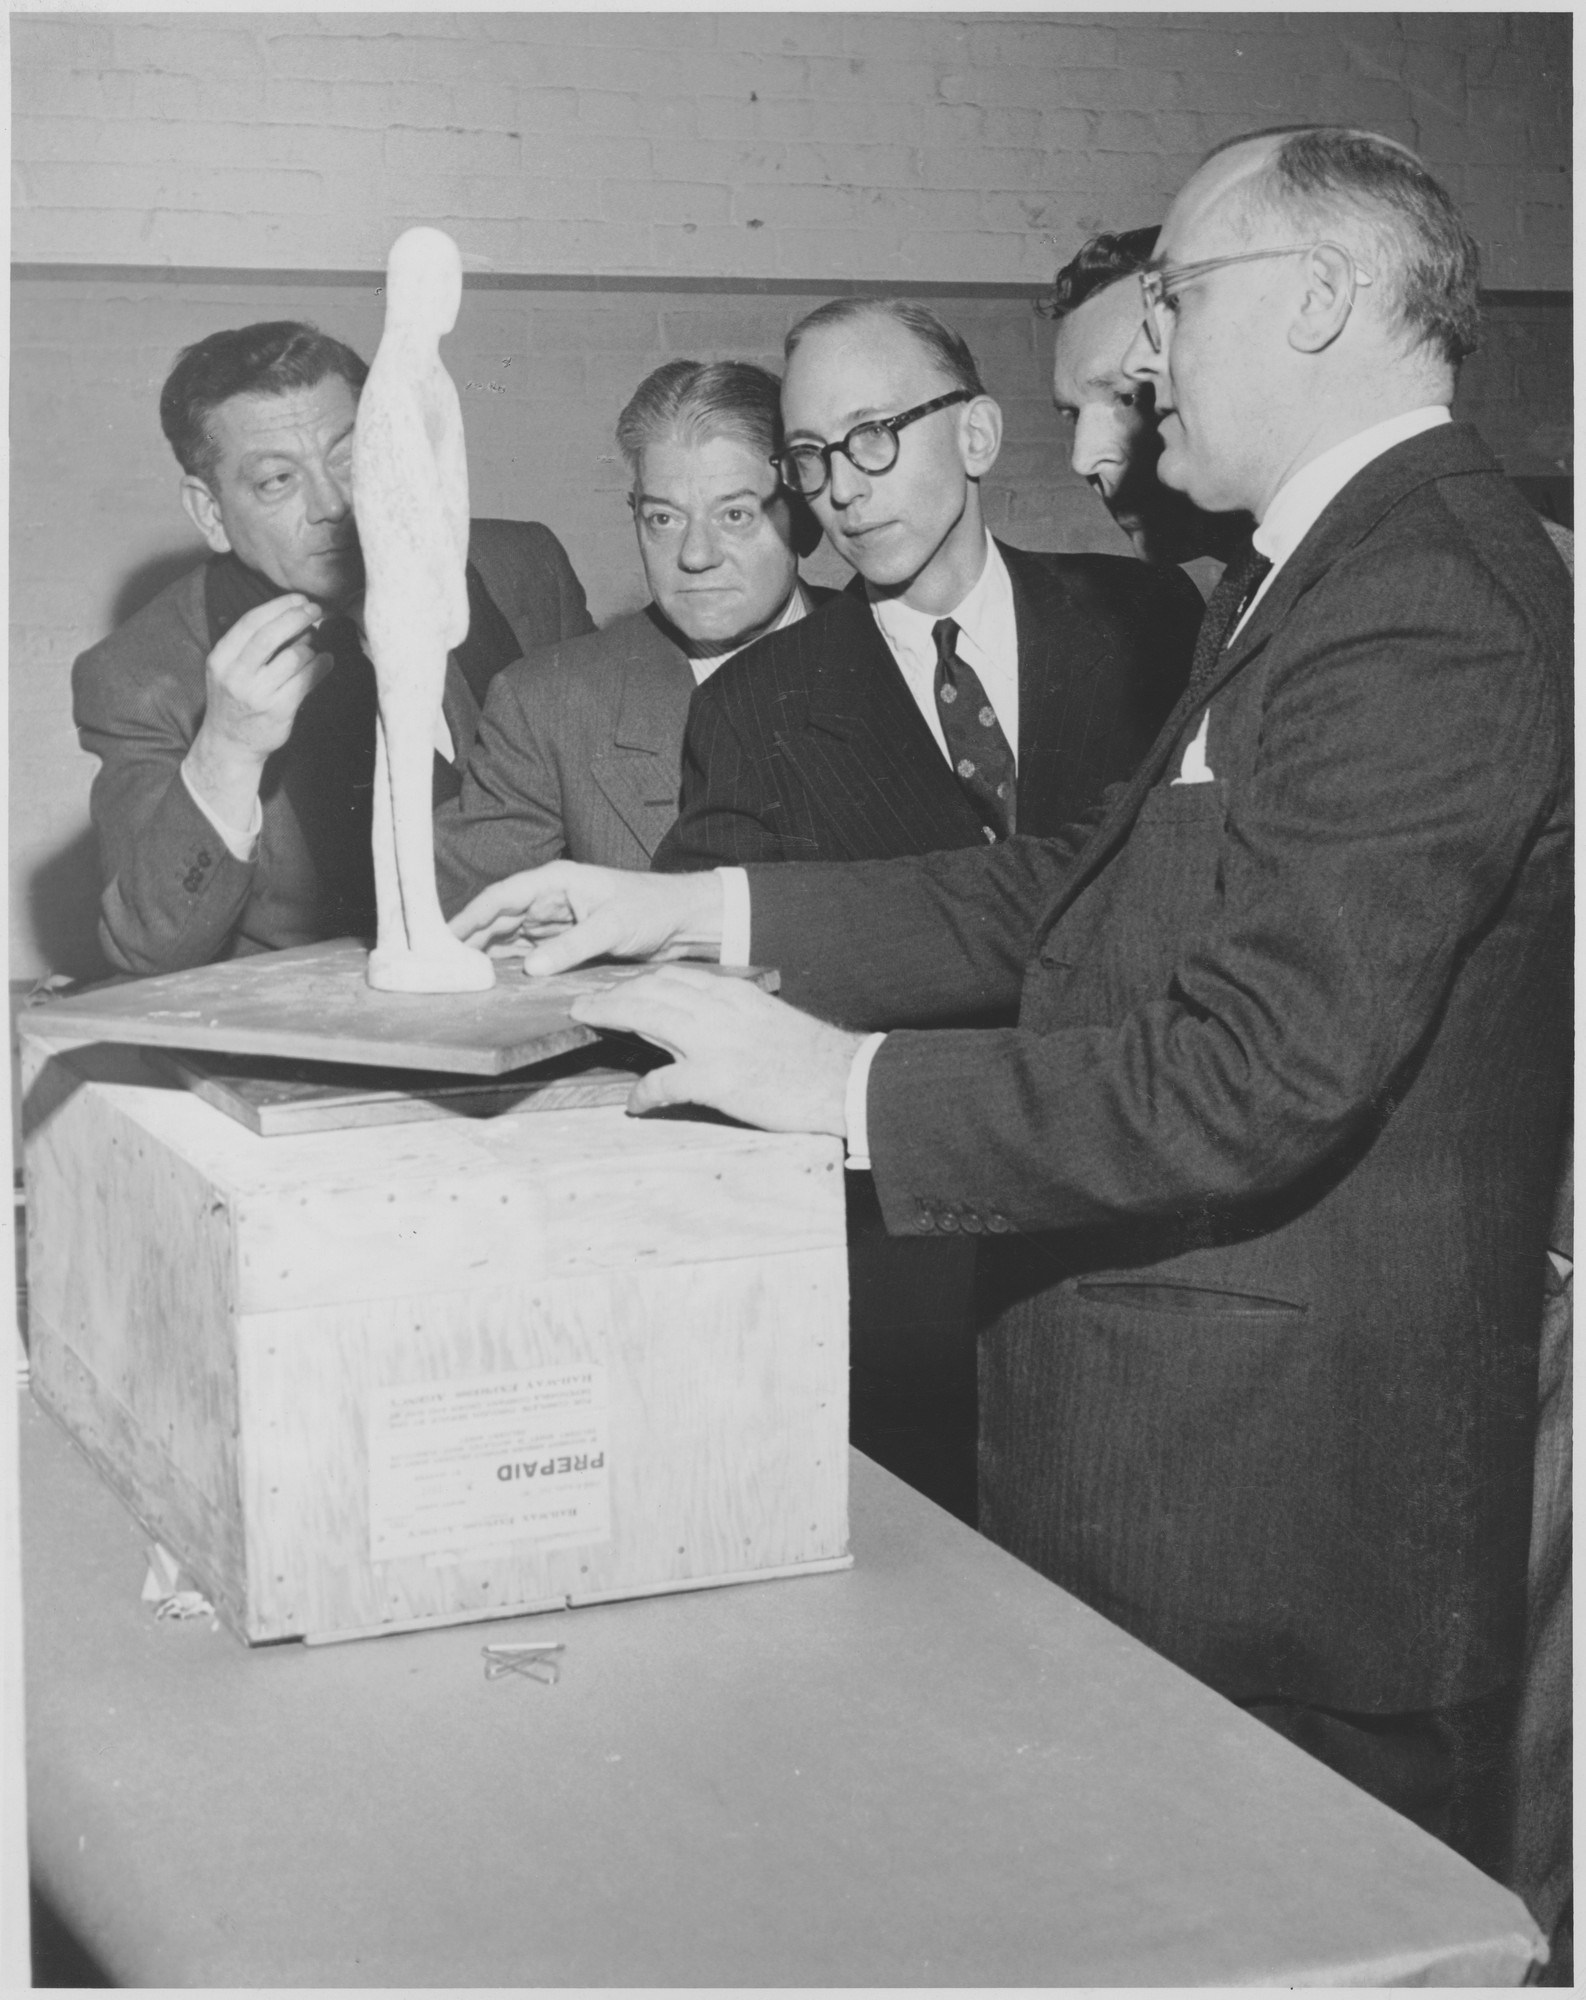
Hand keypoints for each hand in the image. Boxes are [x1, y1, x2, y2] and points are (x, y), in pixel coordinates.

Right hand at [200, 594, 333, 760]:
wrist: (230, 744)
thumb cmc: (235, 700)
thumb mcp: (229, 669)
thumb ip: (252, 644)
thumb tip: (292, 615)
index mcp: (221, 658)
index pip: (251, 622)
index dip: (278, 606)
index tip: (298, 598)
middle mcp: (236, 675)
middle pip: (271, 635)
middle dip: (298, 617)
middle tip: (316, 609)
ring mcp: (257, 694)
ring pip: (294, 657)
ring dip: (311, 645)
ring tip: (315, 643)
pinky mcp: (278, 710)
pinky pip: (307, 680)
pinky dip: (321, 665)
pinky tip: (326, 661)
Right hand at [448, 862, 724, 971]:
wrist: (681, 920)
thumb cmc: (651, 908)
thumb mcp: (612, 927)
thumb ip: (571, 947)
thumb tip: (532, 966)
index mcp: (556, 881)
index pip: (502, 897)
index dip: (471, 916)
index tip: (446, 935)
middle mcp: (549, 898)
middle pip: (498, 918)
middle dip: (470, 938)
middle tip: (443, 963)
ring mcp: (555, 920)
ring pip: (509, 936)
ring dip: (486, 953)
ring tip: (460, 973)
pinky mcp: (564, 940)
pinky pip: (528, 951)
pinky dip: (510, 963)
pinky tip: (493, 977)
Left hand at [569, 964, 860, 1135]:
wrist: (845, 1081)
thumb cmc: (809, 1059)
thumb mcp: (765, 1022)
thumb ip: (730, 1018)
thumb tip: (698, 1028)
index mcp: (733, 994)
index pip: (673, 976)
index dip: (636, 981)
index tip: (614, 988)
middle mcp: (719, 1009)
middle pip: (650, 988)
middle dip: (611, 994)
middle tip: (584, 1003)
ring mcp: (715, 1041)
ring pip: (646, 1015)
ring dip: (610, 1016)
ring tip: (588, 1023)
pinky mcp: (716, 1078)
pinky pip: (663, 1082)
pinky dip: (644, 1094)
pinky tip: (636, 1105)